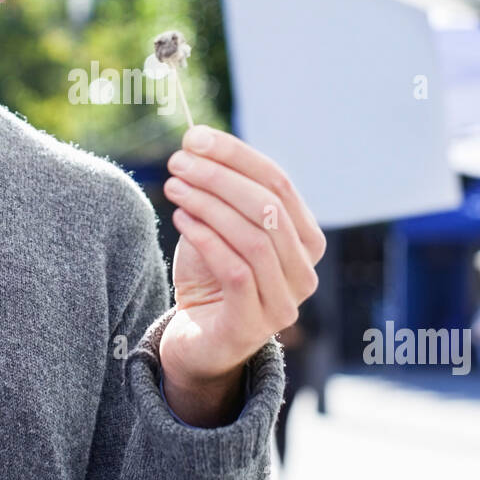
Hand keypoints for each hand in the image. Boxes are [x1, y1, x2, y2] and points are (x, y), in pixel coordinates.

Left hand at [158, 125, 325, 421]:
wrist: (196, 342)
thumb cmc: (211, 276)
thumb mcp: (221, 225)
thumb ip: (221, 189)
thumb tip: (197, 138)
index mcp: (306, 240)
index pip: (279, 183)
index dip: (237, 155)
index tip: (195, 137)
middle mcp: (305, 272)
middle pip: (268, 207)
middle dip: (219, 177)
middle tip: (177, 162)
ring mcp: (284, 302)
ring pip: (254, 237)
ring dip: (209, 204)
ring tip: (174, 186)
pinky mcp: (254, 324)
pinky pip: (235, 270)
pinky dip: (206, 237)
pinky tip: (181, 218)